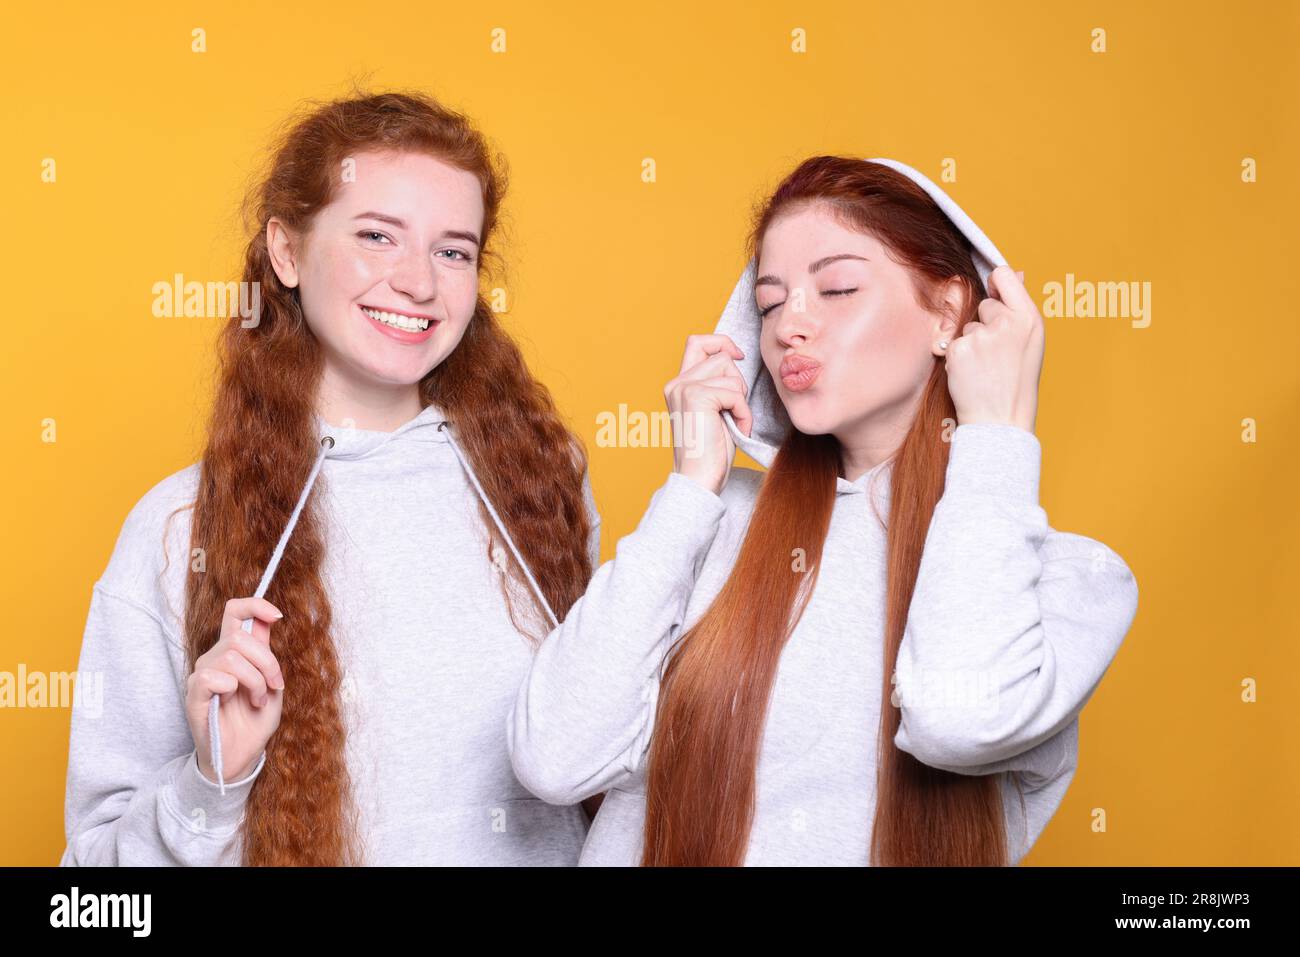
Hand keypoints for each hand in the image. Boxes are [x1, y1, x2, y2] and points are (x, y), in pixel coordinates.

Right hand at [185, 596, 285, 783]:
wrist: (242, 754)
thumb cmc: (255, 720)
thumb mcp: (272, 683)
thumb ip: (267, 653)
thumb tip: (268, 619)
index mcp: (234, 651)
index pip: (235, 612)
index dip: (255, 605)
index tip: (278, 616)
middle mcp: (215, 657)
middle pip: (241, 638)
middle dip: (267, 662)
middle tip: (274, 686)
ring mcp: (203, 675)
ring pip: (231, 657)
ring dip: (254, 681)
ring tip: (257, 700)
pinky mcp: (194, 694)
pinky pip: (211, 676)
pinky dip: (232, 687)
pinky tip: (233, 701)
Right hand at [664, 334, 752, 494]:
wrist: (699, 480)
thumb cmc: (711, 451)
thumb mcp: (714, 410)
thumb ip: (716, 384)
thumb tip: (733, 358)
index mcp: (678, 384)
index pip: (697, 342)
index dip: (722, 342)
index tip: (738, 357)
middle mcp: (677, 382)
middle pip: (721, 356)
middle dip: (737, 381)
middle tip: (732, 410)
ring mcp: (684, 388)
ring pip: (730, 372)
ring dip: (741, 399)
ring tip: (732, 422)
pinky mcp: (697, 397)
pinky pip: (735, 393)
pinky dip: (743, 412)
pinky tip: (735, 429)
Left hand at [943, 265, 1043, 432]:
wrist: (1000, 419)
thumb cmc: (1017, 380)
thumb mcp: (1030, 340)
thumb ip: (1020, 306)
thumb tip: (1018, 273)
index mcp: (1029, 318)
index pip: (1004, 275)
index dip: (996, 283)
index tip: (995, 294)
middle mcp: (1006, 323)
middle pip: (985, 304)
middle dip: (987, 323)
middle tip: (998, 353)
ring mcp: (981, 336)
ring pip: (968, 325)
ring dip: (973, 342)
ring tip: (986, 367)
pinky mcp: (959, 350)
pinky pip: (954, 342)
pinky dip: (959, 356)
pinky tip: (972, 373)